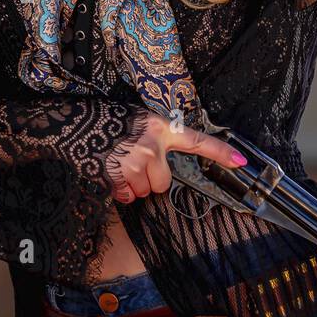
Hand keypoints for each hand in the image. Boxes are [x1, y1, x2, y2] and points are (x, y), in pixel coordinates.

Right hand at [106, 110, 246, 203]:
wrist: (75, 123)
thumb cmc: (108, 121)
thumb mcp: (140, 120)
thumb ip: (158, 139)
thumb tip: (162, 162)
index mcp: (161, 129)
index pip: (197, 142)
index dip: (220, 153)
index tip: (240, 162)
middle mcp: (152, 147)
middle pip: (164, 182)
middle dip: (150, 179)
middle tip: (134, 163)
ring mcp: (135, 163)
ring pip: (144, 192)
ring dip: (133, 186)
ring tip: (119, 165)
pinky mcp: (117, 176)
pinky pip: (127, 196)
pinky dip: (119, 191)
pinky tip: (110, 174)